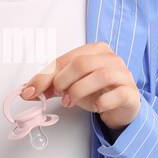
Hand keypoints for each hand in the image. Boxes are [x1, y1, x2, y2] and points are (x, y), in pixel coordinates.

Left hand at [18, 42, 139, 132]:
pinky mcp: (131, 93)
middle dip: (64, 81)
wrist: (120, 107)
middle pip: (83, 63)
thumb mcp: (69, 86)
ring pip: (101, 76)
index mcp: (95, 50)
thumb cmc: (96, 91)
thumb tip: (26, 91)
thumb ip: (50, 86)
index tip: (31, 92)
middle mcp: (111, 58)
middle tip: (59, 96)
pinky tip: (95, 107)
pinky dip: (101, 102)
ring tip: (70, 102)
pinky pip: (117, 94)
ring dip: (79, 91)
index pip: (66, 59)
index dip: (46, 76)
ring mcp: (124, 74)